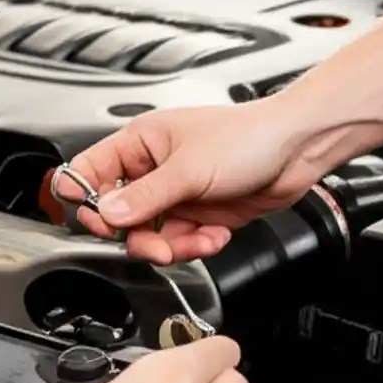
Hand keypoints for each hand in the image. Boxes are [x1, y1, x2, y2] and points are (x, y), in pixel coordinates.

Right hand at [63, 98, 326, 264]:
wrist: (298, 150)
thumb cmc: (249, 137)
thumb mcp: (190, 169)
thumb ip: (145, 196)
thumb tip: (107, 213)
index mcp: (141, 143)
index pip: (91, 169)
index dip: (84, 195)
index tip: (94, 219)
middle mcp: (153, 168)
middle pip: (118, 213)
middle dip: (135, 233)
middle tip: (150, 243)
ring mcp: (175, 193)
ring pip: (148, 234)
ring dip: (169, 245)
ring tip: (193, 240)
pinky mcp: (197, 214)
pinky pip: (178, 242)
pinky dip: (194, 245)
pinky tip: (215, 234)